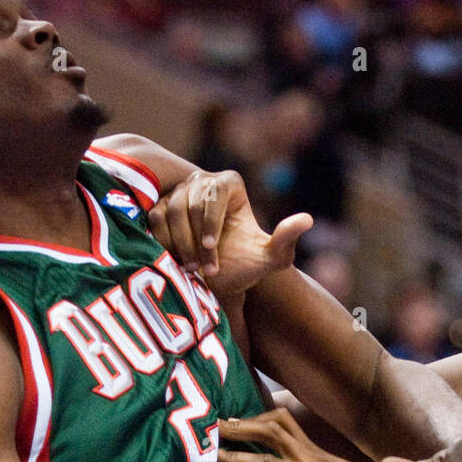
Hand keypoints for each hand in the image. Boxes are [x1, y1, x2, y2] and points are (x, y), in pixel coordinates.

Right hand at [148, 168, 311, 297]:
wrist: (219, 280)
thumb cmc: (246, 266)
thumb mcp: (271, 258)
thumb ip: (286, 240)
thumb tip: (307, 220)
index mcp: (230, 184)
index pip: (216, 193)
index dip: (211, 222)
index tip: (212, 250)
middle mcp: (202, 181)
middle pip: (189, 203)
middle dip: (195, 240)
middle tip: (202, 268)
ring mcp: (178, 192)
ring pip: (170, 211)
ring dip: (179, 243)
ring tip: (191, 268)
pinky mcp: (159, 206)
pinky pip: (154, 219)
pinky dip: (163, 241)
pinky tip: (174, 260)